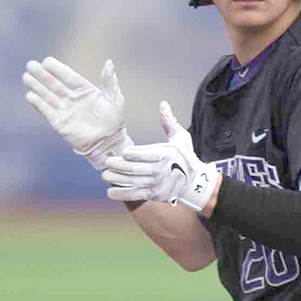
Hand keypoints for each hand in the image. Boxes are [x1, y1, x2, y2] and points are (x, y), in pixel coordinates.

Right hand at [23, 57, 131, 169]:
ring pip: (47, 95)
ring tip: (26, 76)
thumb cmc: (114, 120)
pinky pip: (46, 111)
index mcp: (84, 90)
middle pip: (54, 84)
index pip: (68, 76)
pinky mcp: (59, 122)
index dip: (57, 69)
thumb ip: (109, 81)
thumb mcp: (115, 99)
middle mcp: (72, 98)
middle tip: (30, 64)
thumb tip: (109, 63)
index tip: (47, 61)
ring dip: (36, 86)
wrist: (108, 142)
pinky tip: (30, 95)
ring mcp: (65, 110)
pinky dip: (38, 103)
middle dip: (42, 75)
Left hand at [103, 102, 220, 211]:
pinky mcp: (153, 194)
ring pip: (131, 181)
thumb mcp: (181, 137)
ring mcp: (155, 184)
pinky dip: (121, 194)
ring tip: (105, 174)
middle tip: (108, 162)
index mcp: (165, 154)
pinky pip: (134, 195)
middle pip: (133, 168)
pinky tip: (110, 191)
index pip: (142, 154)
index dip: (129, 153)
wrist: (194, 182)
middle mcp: (159, 170)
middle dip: (117, 165)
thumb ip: (169, 122)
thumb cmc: (186, 157)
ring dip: (115, 178)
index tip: (123, 152)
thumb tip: (163, 104)